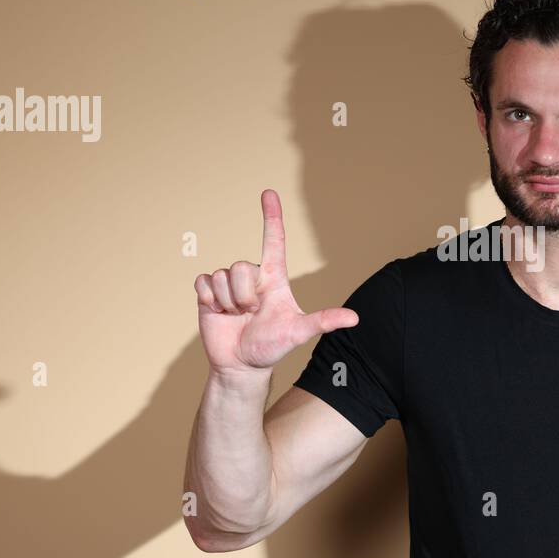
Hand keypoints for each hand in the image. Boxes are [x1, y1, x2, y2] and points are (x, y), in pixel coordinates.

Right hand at [194, 189, 358, 376]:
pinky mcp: (208, 292)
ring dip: (228, 302)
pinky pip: (204, 283)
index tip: (269, 193)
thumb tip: (354, 318)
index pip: (273, 240)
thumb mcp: (298, 332)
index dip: (271, 216)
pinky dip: (210, 301)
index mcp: (274, 278)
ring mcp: (229, 284)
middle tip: (251, 313)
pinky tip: (219, 314)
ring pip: (222, 276)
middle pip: (241, 266)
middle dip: (244, 295)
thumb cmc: (272, 347)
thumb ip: (323, 321)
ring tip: (237, 316)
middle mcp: (251, 277)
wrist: (241, 364)